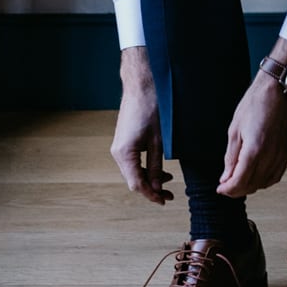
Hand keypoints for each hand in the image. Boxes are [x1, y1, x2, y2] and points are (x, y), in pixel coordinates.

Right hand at [111, 47, 172, 205]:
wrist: (141, 86)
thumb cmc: (151, 109)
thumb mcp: (158, 140)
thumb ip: (155, 166)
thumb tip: (157, 187)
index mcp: (124, 154)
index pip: (136, 184)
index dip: (151, 195)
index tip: (164, 201)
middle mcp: (117, 152)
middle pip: (133, 179)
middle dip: (151, 188)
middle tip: (169, 195)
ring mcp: (118, 146)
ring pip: (133, 171)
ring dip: (149, 178)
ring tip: (168, 180)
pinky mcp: (123, 141)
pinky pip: (132, 161)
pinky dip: (144, 167)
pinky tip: (158, 168)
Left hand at [217, 72, 286, 198]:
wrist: (277, 89)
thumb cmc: (255, 103)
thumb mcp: (235, 129)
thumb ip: (231, 157)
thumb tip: (226, 177)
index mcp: (254, 149)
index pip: (239, 182)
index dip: (227, 190)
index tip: (220, 188)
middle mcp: (270, 155)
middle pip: (251, 185)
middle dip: (236, 190)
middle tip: (226, 185)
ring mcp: (281, 154)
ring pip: (264, 183)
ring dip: (250, 186)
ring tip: (239, 180)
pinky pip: (276, 175)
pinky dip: (265, 181)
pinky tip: (257, 175)